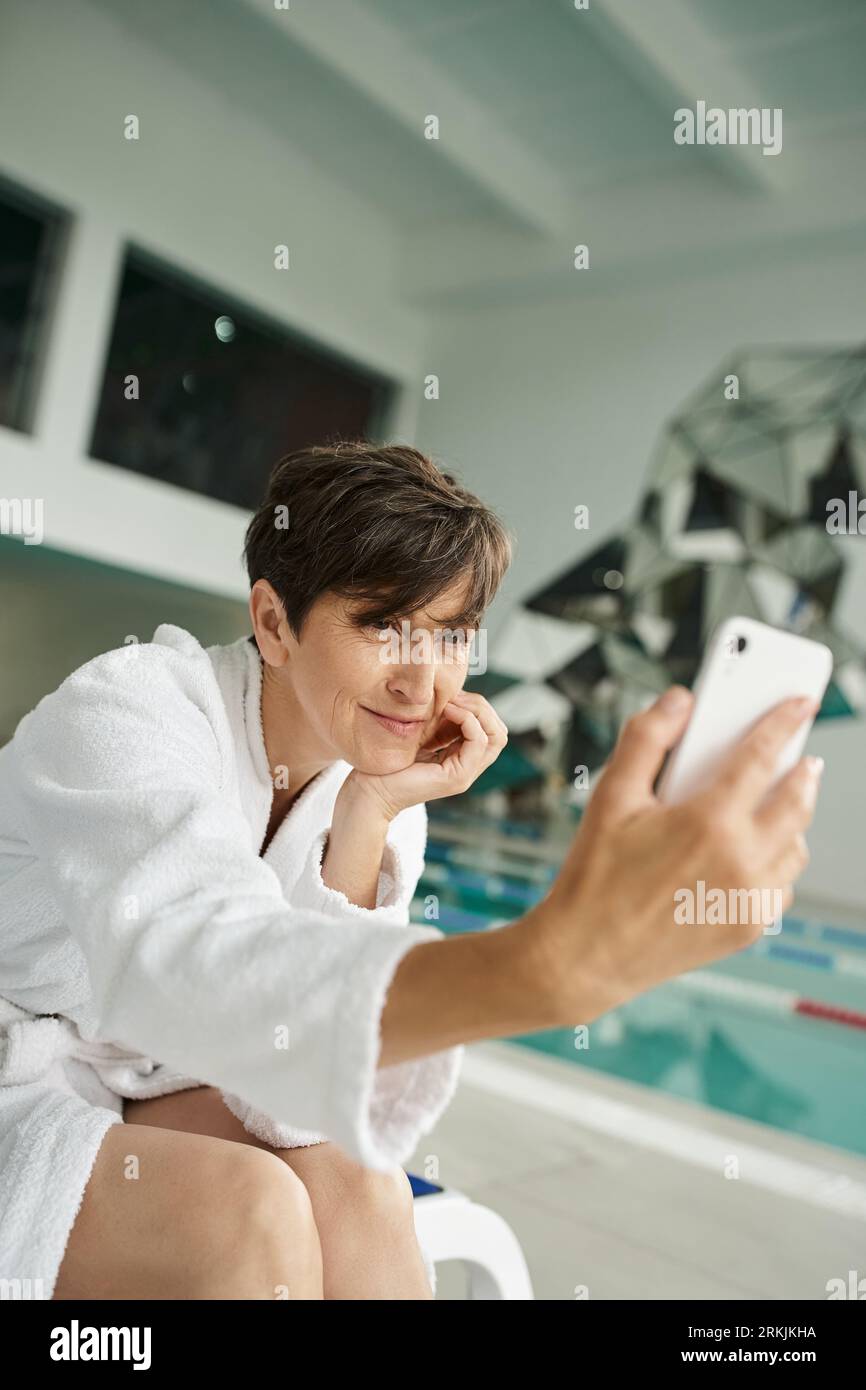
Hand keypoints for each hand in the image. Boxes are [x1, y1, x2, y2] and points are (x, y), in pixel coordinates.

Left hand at [343, 691, 507, 822]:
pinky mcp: (458, 777)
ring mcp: (465, 774)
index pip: (490, 728)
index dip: (476, 706)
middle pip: (499, 731)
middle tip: (454, 696)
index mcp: (460, 757)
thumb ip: (439, 720)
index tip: (450, 695)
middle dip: (481, 706)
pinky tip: (447, 710)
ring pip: (496, 735)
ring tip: (450, 703)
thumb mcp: (420, 732)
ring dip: (477, 711)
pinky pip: (479, 741)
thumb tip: (453, 692)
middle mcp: (468, 767)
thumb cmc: (386, 761)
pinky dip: (467, 720)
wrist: (369, 789)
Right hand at [524, 687, 822, 1024]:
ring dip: (793, 820)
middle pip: (796, 803)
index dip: (784, 722)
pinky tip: (754, 852)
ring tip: (778, 804)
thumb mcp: (610, 796)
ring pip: (796, 847)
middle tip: (803, 757)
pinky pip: (781, 886)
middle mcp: (740, 861)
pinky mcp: (748, 928)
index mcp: (708, 822)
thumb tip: (679, 701)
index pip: (762, 757)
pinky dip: (777, 863)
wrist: (586, 955)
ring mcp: (749, 900)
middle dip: (804, 773)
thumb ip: (646, 738)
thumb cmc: (594, 874)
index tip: (800, 704)